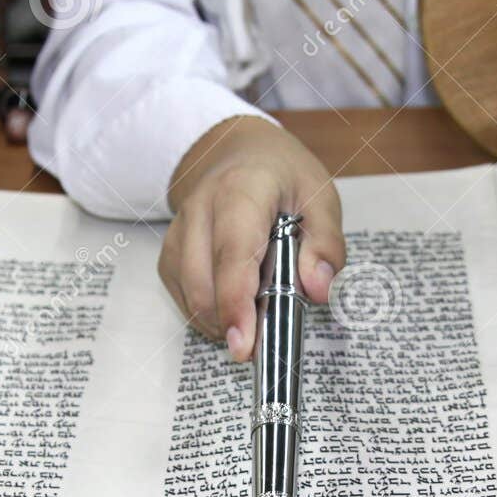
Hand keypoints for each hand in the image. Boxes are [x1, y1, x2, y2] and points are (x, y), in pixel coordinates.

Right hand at [163, 116, 343, 359]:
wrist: (237, 152)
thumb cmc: (282, 178)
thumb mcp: (321, 198)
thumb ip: (326, 246)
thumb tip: (318, 289)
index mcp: (242, 189)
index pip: (234, 253)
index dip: (237, 302)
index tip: (244, 344)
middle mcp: (201, 207)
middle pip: (204, 282)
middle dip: (231, 323)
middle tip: (262, 341)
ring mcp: (179, 230)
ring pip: (189, 294)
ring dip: (220, 321)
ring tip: (253, 320)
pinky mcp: (170, 251)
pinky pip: (182, 296)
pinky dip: (207, 314)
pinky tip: (232, 308)